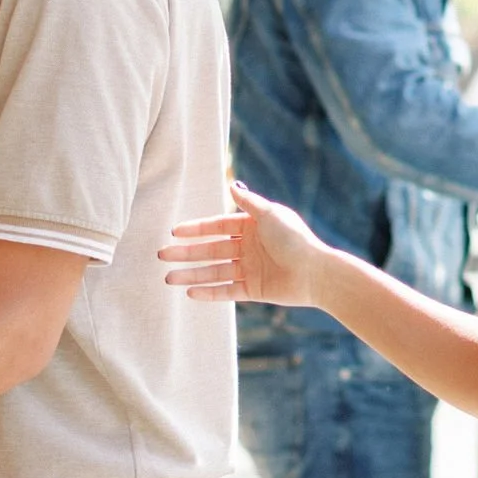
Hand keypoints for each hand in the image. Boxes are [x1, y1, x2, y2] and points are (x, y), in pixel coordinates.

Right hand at [161, 180, 323, 309]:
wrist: (315, 272)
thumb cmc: (296, 239)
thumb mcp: (270, 214)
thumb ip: (249, 203)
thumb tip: (232, 185)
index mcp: (252, 227)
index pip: (217, 227)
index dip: (196, 229)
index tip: (174, 231)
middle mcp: (248, 248)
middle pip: (211, 250)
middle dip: (186, 253)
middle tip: (162, 255)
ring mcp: (249, 270)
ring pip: (214, 272)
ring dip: (191, 274)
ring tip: (168, 277)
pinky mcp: (253, 290)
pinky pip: (226, 291)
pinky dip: (209, 292)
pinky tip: (190, 292)